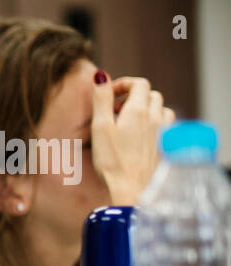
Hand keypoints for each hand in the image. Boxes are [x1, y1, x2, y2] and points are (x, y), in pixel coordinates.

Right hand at [90, 74, 174, 205]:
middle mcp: (155, 117)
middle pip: (150, 95)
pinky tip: (141, 136)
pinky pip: (165, 126)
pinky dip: (154, 123)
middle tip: (114, 111)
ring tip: (128, 123)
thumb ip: (101, 100)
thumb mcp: (100, 127)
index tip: (109, 95)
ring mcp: (163, 132)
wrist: (132, 189)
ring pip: (160, 109)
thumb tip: (100, 76)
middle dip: (133, 97)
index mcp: (138, 110)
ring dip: (146, 109)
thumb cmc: (113, 161)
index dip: (124, 84)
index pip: (139, 83)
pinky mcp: (166, 146)